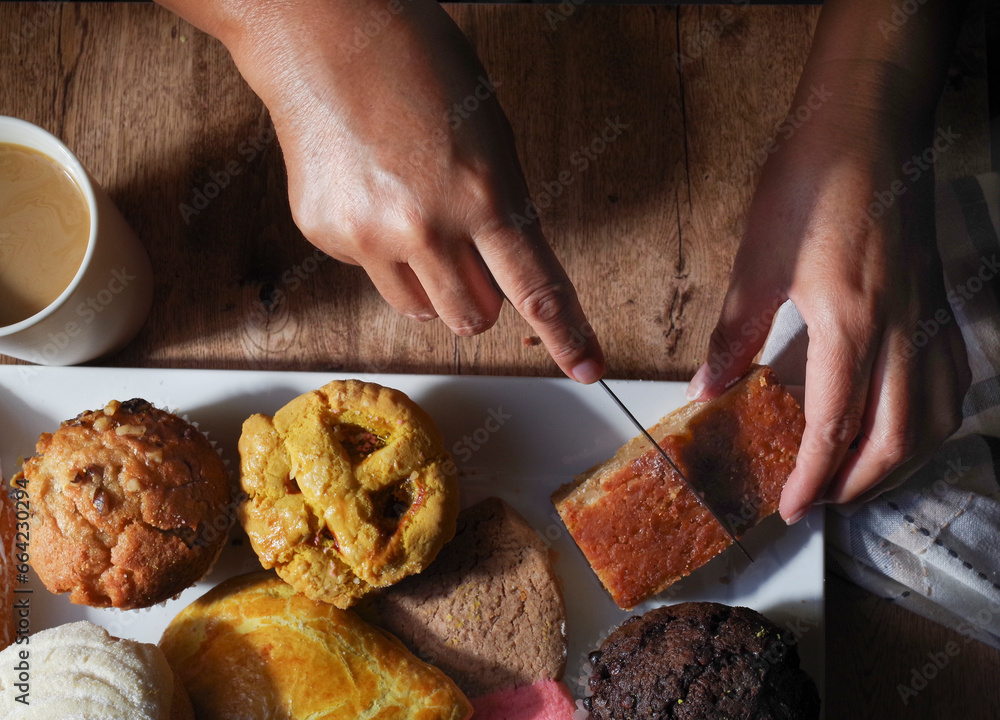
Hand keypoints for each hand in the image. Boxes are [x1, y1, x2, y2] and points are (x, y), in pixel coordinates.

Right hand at [221, 0, 603, 381]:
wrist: (323, 34)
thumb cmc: (416, 65)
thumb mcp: (489, 133)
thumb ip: (502, 208)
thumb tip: (502, 270)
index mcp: (483, 194)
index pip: (536, 288)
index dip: (566, 334)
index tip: (585, 367)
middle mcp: (426, 227)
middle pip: (471, 318)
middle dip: (479, 300)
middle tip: (467, 254)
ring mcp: (369, 236)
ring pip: (418, 309)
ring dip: (429, 281)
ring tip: (410, 214)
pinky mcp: (326, 235)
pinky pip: (369, 273)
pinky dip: (378, 248)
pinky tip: (368, 190)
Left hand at [686, 61, 970, 521]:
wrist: (870, 119)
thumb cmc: (814, 178)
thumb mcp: (758, 258)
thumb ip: (735, 333)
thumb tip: (708, 387)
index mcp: (850, 323)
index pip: (835, 428)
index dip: (812, 477)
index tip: (791, 508)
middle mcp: (901, 330)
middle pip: (895, 439)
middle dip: (859, 485)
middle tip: (821, 502)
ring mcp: (928, 315)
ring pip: (935, 416)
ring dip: (900, 461)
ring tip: (860, 477)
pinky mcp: (937, 299)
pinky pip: (952, 379)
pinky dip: (932, 418)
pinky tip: (907, 421)